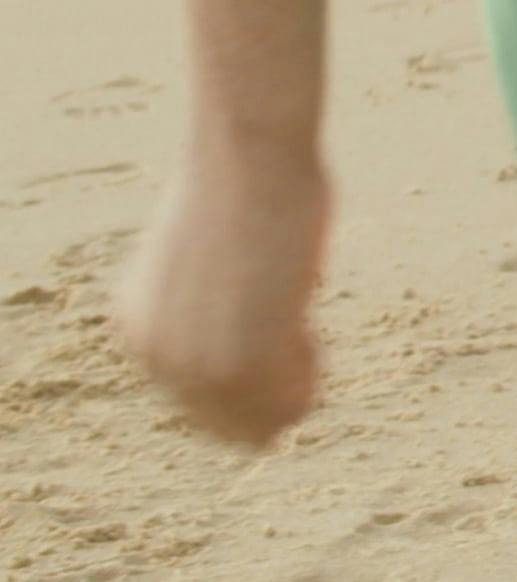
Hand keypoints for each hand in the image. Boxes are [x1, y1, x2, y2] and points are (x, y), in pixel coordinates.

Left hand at [115, 144, 330, 446]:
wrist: (249, 158)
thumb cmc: (249, 182)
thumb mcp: (216, 246)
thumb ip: (221, 289)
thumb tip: (254, 302)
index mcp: (141, 325)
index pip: (197, 396)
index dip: (253, 373)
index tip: (285, 329)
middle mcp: (156, 356)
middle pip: (226, 424)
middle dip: (273, 390)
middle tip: (302, 335)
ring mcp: (194, 366)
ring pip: (262, 423)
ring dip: (296, 382)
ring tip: (302, 324)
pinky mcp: (238, 365)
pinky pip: (289, 408)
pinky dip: (310, 378)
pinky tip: (307, 326)